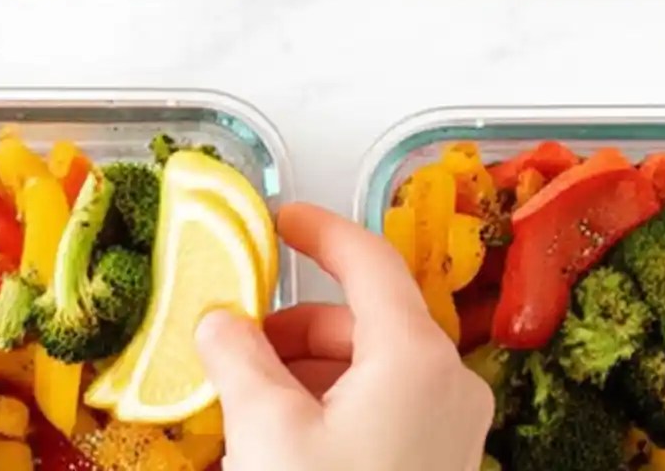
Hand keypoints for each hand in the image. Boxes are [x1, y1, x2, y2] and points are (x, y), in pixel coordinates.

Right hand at [195, 203, 493, 470]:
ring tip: (246, 405)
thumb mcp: (266, 428)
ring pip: (365, 366)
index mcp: (415, 357)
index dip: (319, 230)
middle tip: (231, 348)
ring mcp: (447, 427)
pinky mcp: (433, 461)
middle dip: (291, 327)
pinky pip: (376, 406)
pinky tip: (279, 438)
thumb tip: (218, 320)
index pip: (368, 261)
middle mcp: (445, 383)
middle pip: (361, 320)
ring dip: (301, 370)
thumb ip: (238, 357)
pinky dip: (325, 404)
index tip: (277, 218)